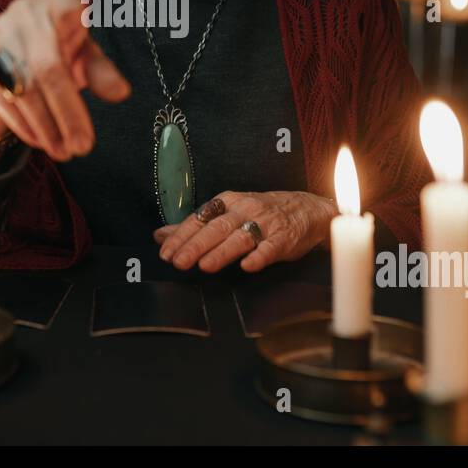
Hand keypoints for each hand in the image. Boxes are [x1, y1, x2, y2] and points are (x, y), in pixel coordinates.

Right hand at [0, 0, 130, 161]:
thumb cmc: (59, 49)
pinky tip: (38, 140)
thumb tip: (120, 92)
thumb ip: (102, 71)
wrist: (13, 48)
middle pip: (48, 69)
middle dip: (66, 113)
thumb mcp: (85, 56)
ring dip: (44, 126)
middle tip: (81, 148)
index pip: (79, 38)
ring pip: (22, 87)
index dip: (90, 66)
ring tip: (62, 151)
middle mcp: (25, 11)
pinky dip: (21, 123)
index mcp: (60, 4)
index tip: (114, 94)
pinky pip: (0, 95)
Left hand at [152, 190, 339, 272]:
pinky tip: (248, 266)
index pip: (200, 218)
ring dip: (222, 251)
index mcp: (229, 202)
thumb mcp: (228, 212)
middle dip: (196, 245)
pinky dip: (259, 256)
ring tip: (205, 266)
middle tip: (178, 262)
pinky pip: (271, 247)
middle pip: (217, 227)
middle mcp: (245, 210)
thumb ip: (195, 225)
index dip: (182, 235)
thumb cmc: (262, 213)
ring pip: (241, 237)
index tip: (165, 252)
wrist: (308, 209)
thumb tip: (159, 235)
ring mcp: (266, 224)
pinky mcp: (285, 238)